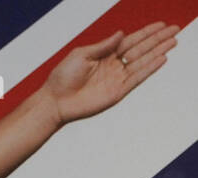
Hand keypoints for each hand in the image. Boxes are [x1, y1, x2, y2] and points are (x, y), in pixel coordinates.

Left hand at [42, 22, 178, 124]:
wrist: (55, 101)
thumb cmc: (62, 77)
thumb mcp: (82, 55)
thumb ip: (103, 46)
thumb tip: (121, 34)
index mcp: (105, 54)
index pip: (131, 41)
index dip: (147, 33)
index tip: (161, 25)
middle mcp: (113, 65)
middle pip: (141, 49)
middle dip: (158, 39)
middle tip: (175, 30)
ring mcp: (116, 79)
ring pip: (142, 62)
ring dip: (158, 52)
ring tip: (173, 41)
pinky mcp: (117, 92)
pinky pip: (137, 78)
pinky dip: (149, 69)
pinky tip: (161, 59)